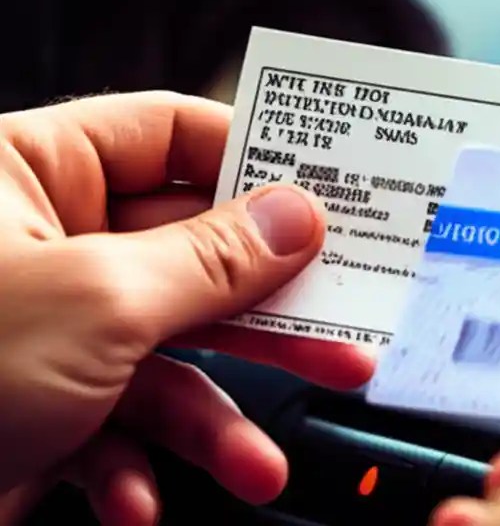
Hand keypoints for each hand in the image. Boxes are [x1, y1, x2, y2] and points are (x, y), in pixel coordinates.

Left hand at [0, 92, 374, 524]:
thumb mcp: (96, 304)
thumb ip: (211, 260)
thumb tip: (298, 217)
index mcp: (30, 172)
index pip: (171, 135)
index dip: (258, 166)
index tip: (334, 204)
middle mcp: (40, 241)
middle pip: (189, 254)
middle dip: (265, 314)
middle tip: (343, 334)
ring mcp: (42, 328)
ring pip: (166, 353)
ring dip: (216, 418)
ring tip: (259, 463)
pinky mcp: (37, 405)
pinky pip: (118, 420)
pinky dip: (139, 465)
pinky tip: (137, 498)